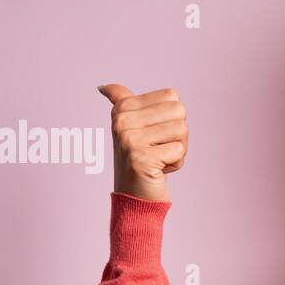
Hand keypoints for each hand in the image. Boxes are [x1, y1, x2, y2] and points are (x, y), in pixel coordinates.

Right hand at [97, 83, 188, 202]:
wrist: (133, 197)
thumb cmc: (139, 160)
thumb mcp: (130, 127)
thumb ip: (120, 102)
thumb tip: (103, 87)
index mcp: (123, 108)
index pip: (172, 96)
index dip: (173, 117)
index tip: (155, 134)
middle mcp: (122, 120)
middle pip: (179, 111)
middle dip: (178, 134)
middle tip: (160, 149)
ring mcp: (129, 139)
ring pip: (182, 130)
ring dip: (178, 149)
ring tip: (159, 159)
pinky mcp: (141, 158)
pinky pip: (179, 151)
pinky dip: (176, 163)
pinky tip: (158, 170)